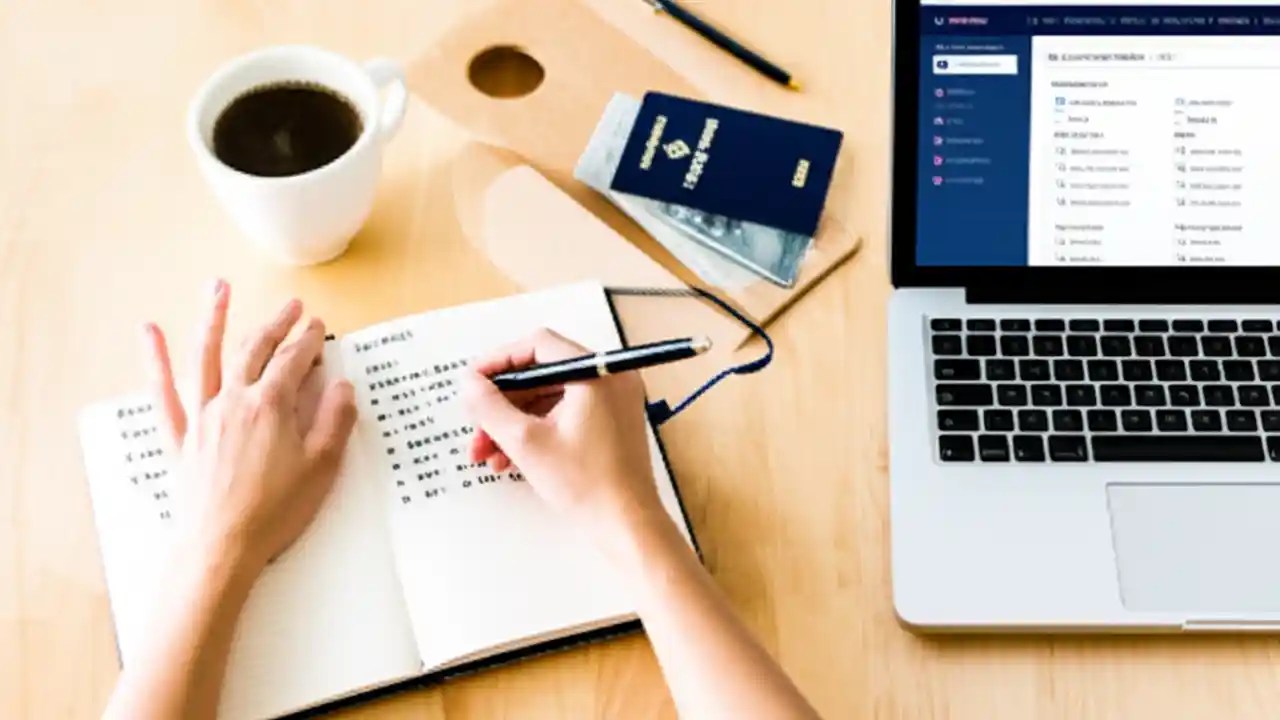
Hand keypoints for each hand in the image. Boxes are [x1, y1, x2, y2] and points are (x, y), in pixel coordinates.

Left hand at [141, 280, 357, 572]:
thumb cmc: (274, 512)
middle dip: (275, 324)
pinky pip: (164, 393)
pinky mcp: (181, 438)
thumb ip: (334, 420)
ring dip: (214, 319)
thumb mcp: (322, 467)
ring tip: (218, 288)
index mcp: (270, 407)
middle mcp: (233, 402)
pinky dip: (155, 361)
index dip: (308, 339)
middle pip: (254, 349)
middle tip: (291, 306)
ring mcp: (203, 417)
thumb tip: (341, 386)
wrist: (221, 546)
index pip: (293, 360)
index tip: (318, 326)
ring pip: (206, 357)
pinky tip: (149, 333)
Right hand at [462, 329, 664, 535]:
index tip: (473, 381)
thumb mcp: (526, 442)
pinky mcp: (609, 424)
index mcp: (596, 373)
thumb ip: (490, 407)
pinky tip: (508, 458)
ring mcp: (612, 402)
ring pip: (549, 399)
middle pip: (542, 374)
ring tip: (485, 452)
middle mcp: (609, 379)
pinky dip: (536, 431)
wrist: (625, 526)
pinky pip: (564, 415)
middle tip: (475, 425)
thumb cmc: (587, 484)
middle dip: (502, 403)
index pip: (539, 346)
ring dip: (513, 422)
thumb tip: (469, 382)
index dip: (499, 361)